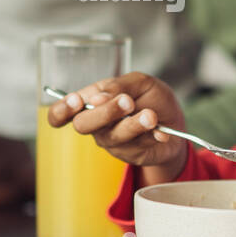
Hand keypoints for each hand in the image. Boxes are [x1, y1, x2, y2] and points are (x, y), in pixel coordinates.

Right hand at [44, 72, 187, 184]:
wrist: (175, 119)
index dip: (61, 111)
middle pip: (83, 125)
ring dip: (134, 124)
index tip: (76, 102)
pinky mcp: (130, 155)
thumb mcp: (138, 81)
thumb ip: (118, 86)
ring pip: (114, 136)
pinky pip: (137, 147)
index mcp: (91, 101)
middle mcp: (96, 125)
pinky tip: (161, 132)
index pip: (60, 113)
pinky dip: (152, 136)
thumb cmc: (150, 97)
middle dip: (105, 112)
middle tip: (127, 101)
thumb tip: (98, 98)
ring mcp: (112, 141)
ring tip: (151, 115)